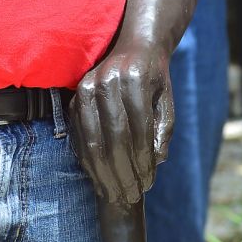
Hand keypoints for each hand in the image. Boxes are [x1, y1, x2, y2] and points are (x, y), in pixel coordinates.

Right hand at [69, 43, 172, 206]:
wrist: (134, 45)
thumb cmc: (154, 79)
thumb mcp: (166, 101)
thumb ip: (163, 130)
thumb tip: (157, 162)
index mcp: (135, 79)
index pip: (138, 129)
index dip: (142, 161)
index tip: (148, 184)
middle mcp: (108, 81)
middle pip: (114, 137)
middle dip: (122, 172)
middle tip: (130, 196)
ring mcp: (87, 87)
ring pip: (92, 139)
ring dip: (103, 173)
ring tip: (114, 194)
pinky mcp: (75, 96)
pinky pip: (79, 135)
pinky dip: (88, 160)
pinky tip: (98, 178)